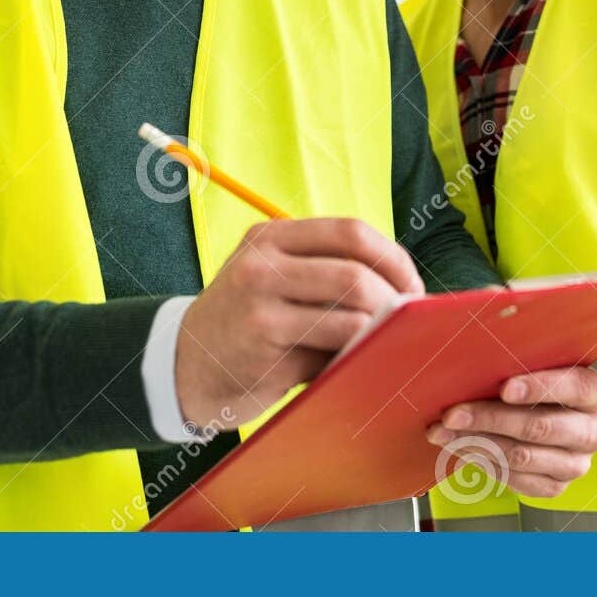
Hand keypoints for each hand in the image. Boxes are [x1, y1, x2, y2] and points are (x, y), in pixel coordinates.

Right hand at [176, 218, 422, 429]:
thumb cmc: (245, 317)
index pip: (350, 232)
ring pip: (350, 317)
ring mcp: (260, 309)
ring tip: (383, 341)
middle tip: (406, 319)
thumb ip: (322, 269)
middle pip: (356, 275)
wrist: (185, 364)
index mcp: (270, 237)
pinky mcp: (266, 352)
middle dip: (394, 300)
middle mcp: (261, 266)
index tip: (411, 283)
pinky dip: (355, 359)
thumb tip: (401, 286)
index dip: (393, 257)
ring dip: (379, 333)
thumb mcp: (270, 274)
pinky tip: (354, 363)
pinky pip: (333, 354)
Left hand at [427, 365, 596, 498]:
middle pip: (540, 427)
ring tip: (444, 431)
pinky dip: (483, 462)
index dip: (540, 387)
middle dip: (490, 418)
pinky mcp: (555, 486)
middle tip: (453, 413)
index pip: (575, 387)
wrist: (541, 417)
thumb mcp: (534, 364)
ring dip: (477, 442)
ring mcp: (576, 463)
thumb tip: (470, 350)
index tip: (505, 388)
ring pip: (523, 456)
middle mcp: (592, 431)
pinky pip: (516, 480)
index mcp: (595, 392)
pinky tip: (462, 446)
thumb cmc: (532, 383)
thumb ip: (516, 357)